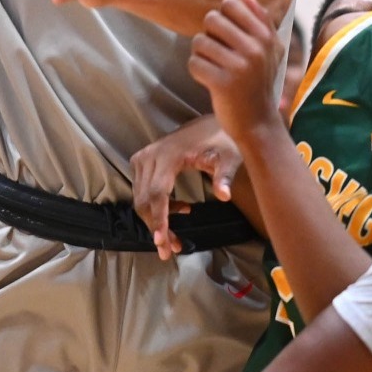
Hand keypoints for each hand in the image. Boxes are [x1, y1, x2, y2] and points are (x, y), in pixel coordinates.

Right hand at [130, 115, 242, 259]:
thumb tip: (224, 196)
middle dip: (156, 227)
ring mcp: (144, 157)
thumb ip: (225, 176)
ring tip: (176, 238)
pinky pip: (143, 190)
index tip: (162, 243)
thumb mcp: (230, 157)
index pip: (157, 194)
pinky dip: (156, 206)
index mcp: (168, 156)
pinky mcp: (143, 160)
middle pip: (145, 199)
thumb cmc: (223, 139)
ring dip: (155, 220)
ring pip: (141, 197)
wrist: (211, 122)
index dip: (159, 220)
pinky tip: (180, 209)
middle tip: (172, 249)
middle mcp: (150, 156)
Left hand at [188, 0, 286, 146]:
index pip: (231, 4)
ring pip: (199, 41)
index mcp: (265, 36)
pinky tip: (209, 79)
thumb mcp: (270, 50)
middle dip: (209, 35)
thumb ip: (260, 20)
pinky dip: (196, 70)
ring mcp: (239, 66)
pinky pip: (194, 63)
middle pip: (211, 19)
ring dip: (201, 54)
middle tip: (217, 54)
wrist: (258, 123)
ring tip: (214, 66)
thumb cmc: (259, 83)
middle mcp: (254, 49)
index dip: (222, 17)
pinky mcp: (222, 83)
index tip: (226, 36)